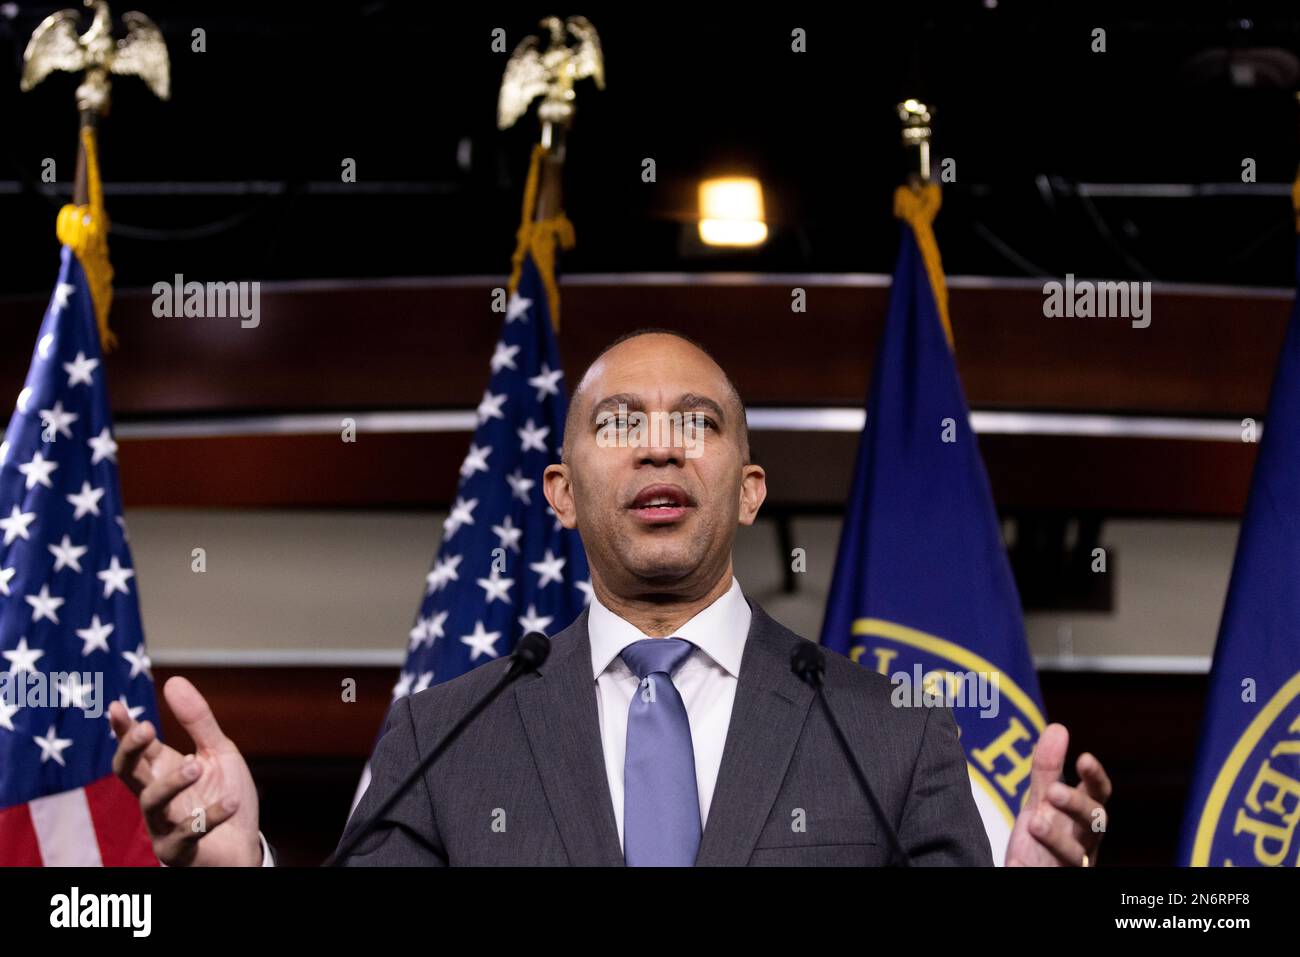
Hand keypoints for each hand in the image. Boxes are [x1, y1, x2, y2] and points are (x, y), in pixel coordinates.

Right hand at [109, 675, 261, 866]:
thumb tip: (173, 680)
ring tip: (196, 766)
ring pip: (150, 802)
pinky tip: (231, 801)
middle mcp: (155, 795)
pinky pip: (187, 834)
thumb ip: (197, 721)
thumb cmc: (223, 795)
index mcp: (161, 769)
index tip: (116, 706)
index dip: (123, 728)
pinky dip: (210, 816)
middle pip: (127, 772)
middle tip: (147, 729)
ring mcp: (162, 824)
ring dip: (171, 782)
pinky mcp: (178, 850)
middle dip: (130, 750)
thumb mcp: (218, 752)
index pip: (136, 746)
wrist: (243, 844)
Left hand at [1005, 722, 1110, 866]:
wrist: (1033, 871)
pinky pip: (1051, 874)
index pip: (1099, 795)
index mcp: (1084, 817)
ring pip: (1076, 854)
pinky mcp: (1056, 877)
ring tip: (1034, 822)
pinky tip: (1020, 855)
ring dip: (1057, 838)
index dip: (1095, 777)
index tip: (1084, 758)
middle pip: (1093, 823)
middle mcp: (1084, 841)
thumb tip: (1058, 727)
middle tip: (1052, 792)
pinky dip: (1035, 864)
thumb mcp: (1043, 799)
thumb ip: (1048, 768)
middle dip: (1076, 805)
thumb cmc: (1046, 834)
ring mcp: (1071, 863)